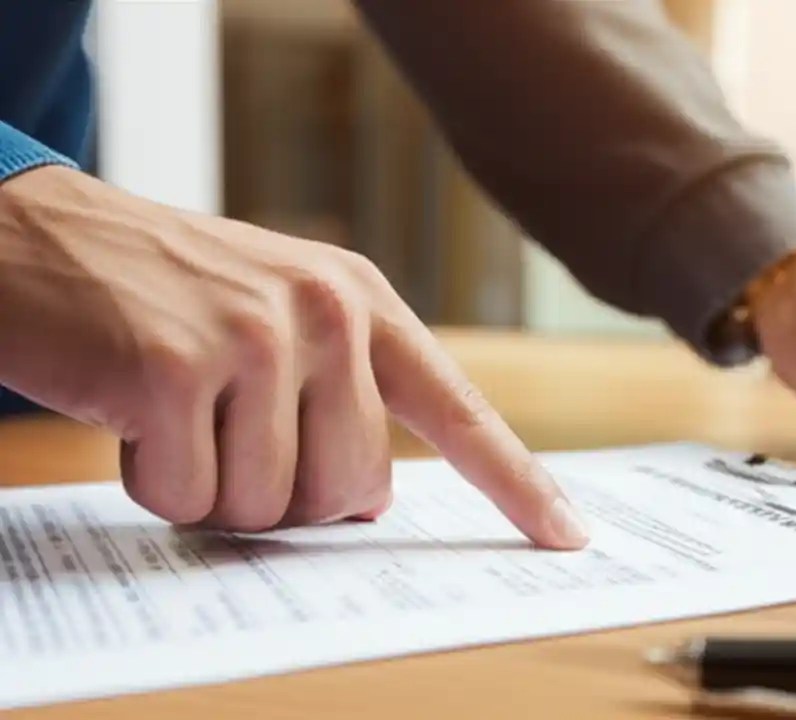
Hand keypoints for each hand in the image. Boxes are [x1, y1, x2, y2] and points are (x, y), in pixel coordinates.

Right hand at [0, 166, 587, 547]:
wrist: (37, 236)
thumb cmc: (166, 293)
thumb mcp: (278, 320)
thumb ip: (341, 398)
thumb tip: (371, 503)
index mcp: (361, 302)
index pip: (459, 411)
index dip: (517, 483)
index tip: (568, 536)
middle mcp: (326, 313)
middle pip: (353, 490)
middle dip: (285, 492)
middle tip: (226, 431)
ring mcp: (255, 338)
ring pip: (268, 507)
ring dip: (211, 486)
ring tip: (176, 410)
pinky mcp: (177, 369)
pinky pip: (189, 497)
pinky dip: (154, 480)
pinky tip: (133, 411)